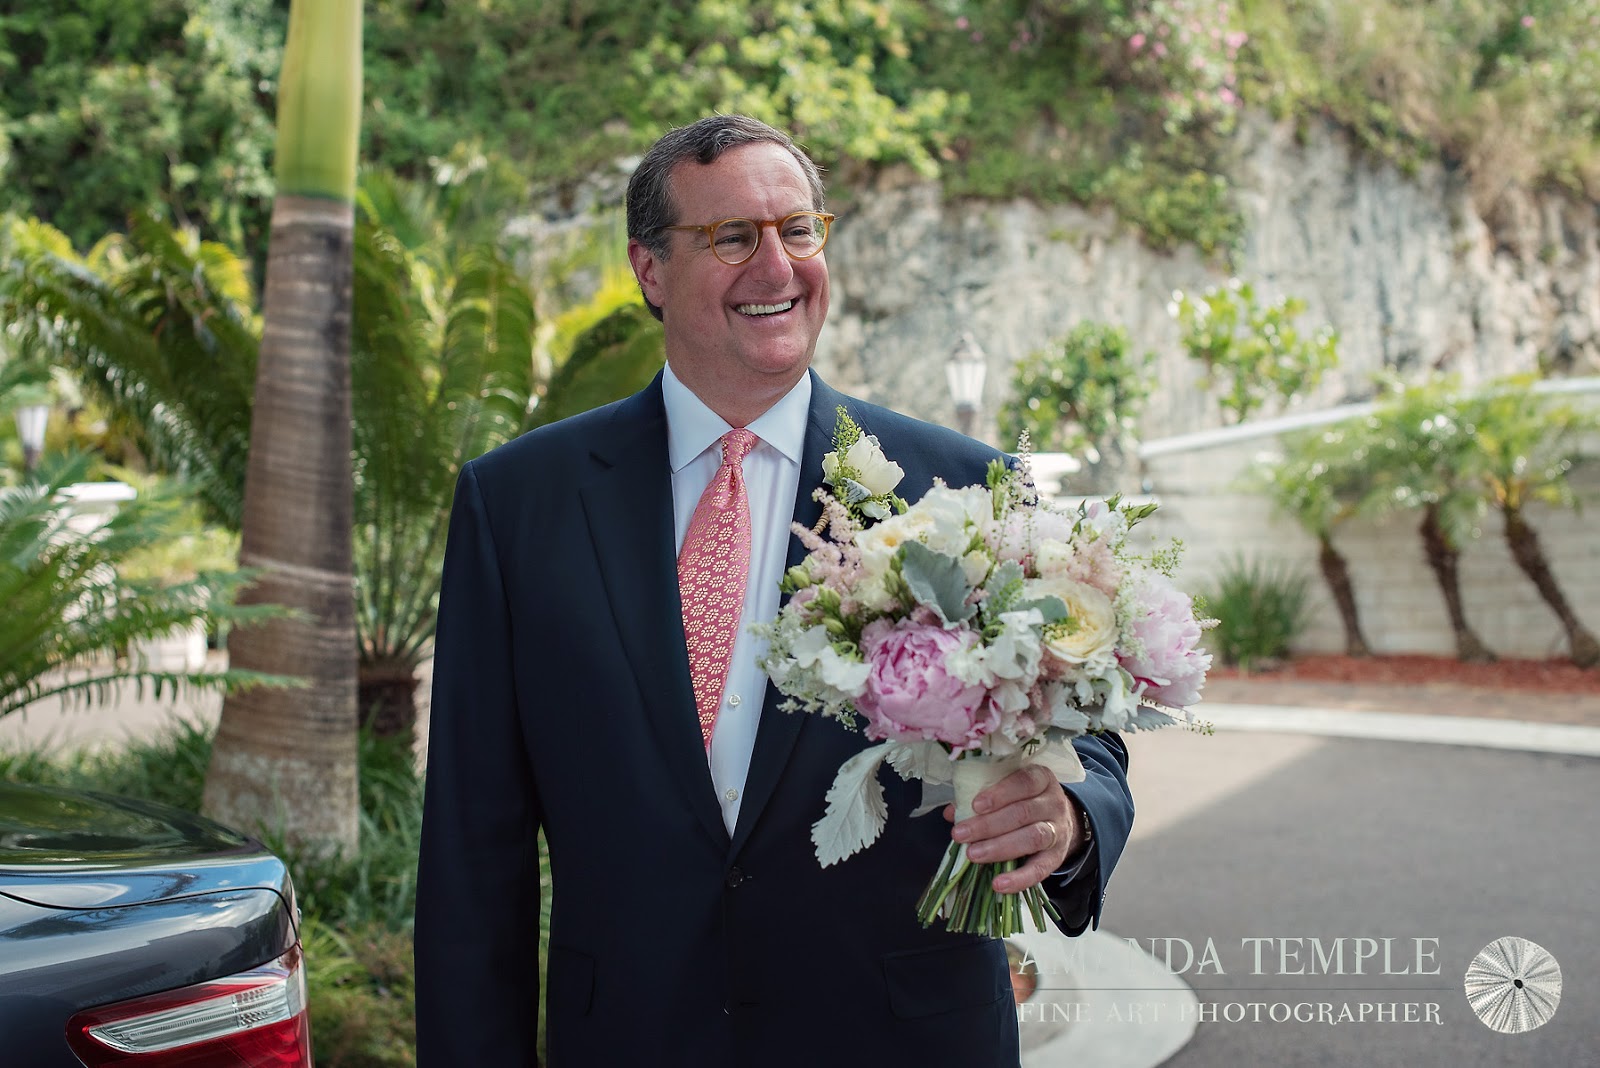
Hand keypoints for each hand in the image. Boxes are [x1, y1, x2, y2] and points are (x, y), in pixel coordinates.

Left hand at [944, 763, 1078, 893]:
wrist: (1060, 820)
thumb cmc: (1023, 800)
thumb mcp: (1007, 791)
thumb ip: (980, 798)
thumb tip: (952, 813)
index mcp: (1041, 778)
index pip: (1024, 782)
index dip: (1000, 793)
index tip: (975, 805)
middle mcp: (1054, 803)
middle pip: (1023, 813)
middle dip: (989, 825)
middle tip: (961, 834)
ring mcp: (1058, 830)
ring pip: (1032, 838)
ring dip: (999, 848)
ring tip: (973, 855)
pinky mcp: (1057, 857)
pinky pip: (1041, 869)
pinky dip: (1019, 878)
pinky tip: (998, 884)